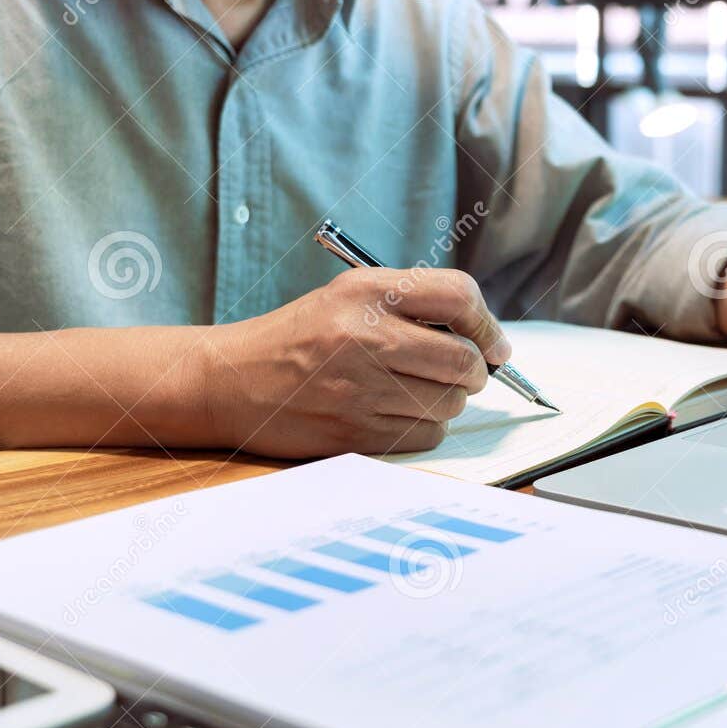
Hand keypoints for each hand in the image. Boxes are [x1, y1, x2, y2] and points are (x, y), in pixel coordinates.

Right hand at [197, 268, 510, 457]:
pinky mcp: (355, 432)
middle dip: (475, 371)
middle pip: (464, 360)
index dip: (488, 324)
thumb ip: (414, 304)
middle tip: (463, 372)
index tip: (494, 344)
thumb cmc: (300, 337)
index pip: (460, 297)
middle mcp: (366, 336)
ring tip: (414, 389)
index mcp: (367, 292)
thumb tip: (486, 340)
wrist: (232, 381)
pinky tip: (394, 413)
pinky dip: (423, 428)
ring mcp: (360, 388)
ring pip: (449, 403)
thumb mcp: (349, 296)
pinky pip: (426, 435)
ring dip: (446, 401)